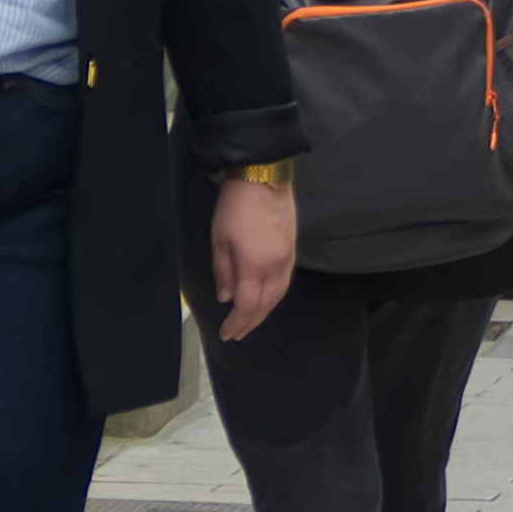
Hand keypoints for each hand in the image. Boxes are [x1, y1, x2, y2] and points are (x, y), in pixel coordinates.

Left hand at [209, 173, 298, 341]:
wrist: (264, 177)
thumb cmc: (235, 207)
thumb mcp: (219, 239)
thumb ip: (224, 272)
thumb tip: (226, 297)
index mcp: (256, 266)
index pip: (248, 306)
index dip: (237, 323)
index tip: (225, 334)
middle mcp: (276, 267)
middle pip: (266, 304)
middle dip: (251, 322)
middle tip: (237, 334)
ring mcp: (288, 258)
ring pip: (279, 295)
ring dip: (264, 311)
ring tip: (250, 321)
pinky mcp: (293, 249)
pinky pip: (285, 282)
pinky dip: (274, 296)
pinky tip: (266, 298)